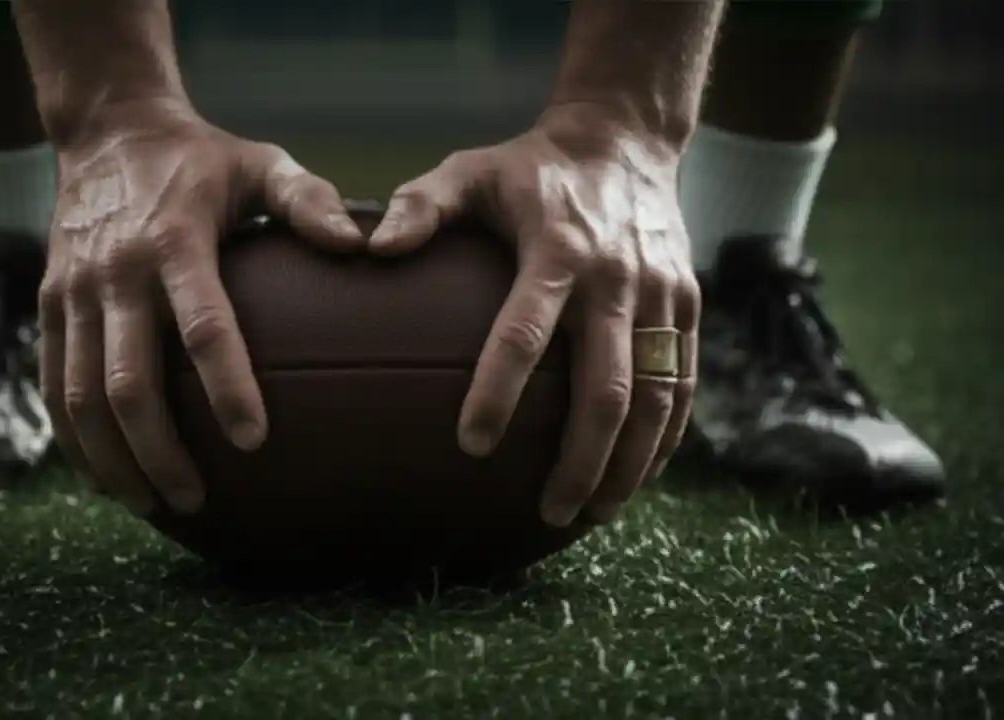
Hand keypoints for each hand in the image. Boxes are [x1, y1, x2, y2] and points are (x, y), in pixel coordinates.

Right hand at [39, 108, 362, 515]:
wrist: (105, 131)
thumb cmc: (200, 159)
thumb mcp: (261, 163)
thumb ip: (310, 200)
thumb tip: (365, 246)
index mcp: (174, 242)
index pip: (203, 327)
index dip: (228, 387)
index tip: (254, 442)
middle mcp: (116, 273)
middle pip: (130, 384)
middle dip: (160, 452)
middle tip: (196, 500)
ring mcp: (73, 293)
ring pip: (81, 397)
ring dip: (113, 460)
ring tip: (151, 505)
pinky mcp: (49, 305)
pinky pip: (53, 385)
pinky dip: (74, 440)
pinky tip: (104, 478)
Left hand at [370, 105, 699, 526]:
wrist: (625, 140)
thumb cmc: (529, 168)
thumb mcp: (469, 170)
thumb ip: (420, 207)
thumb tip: (370, 251)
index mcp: (557, 249)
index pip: (525, 332)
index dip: (498, 392)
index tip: (470, 445)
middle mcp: (616, 278)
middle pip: (604, 388)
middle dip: (580, 459)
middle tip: (548, 512)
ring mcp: (661, 294)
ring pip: (654, 397)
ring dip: (627, 463)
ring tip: (593, 513)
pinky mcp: (687, 304)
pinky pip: (682, 383)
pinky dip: (665, 438)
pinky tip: (637, 477)